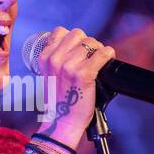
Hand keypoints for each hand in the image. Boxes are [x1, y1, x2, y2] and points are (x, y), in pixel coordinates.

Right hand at [32, 26, 115, 150]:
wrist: (62, 122)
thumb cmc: (60, 100)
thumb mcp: (50, 74)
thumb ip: (58, 58)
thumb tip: (80, 45)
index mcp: (44, 57)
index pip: (60, 31)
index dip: (73, 39)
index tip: (77, 50)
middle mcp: (55, 59)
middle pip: (77, 34)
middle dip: (86, 43)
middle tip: (90, 57)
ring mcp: (69, 66)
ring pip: (91, 42)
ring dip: (98, 49)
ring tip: (98, 62)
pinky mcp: (84, 74)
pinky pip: (102, 54)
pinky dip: (108, 55)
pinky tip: (107, 60)